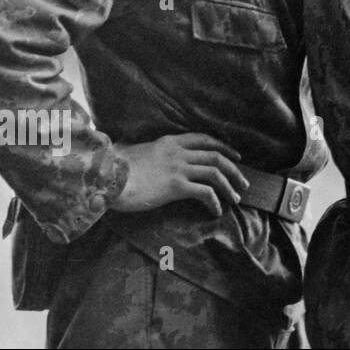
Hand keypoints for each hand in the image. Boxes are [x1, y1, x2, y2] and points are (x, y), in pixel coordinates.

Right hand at [109, 133, 247, 217]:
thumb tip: (149, 159)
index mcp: (170, 141)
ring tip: (236, 198)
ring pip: (215, 173)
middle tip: (243, 182)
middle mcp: (178, 152)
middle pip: (216, 156)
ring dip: (229, 186)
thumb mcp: (136, 153)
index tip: (236, 156)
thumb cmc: (114, 169)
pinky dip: (215, 201)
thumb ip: (150, 153)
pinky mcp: (176, 186)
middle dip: (234, 169)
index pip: (204, 139)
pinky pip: (205, 192)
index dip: (224, 146)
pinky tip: (217, 210)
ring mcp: (178, 168)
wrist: (105, 178)